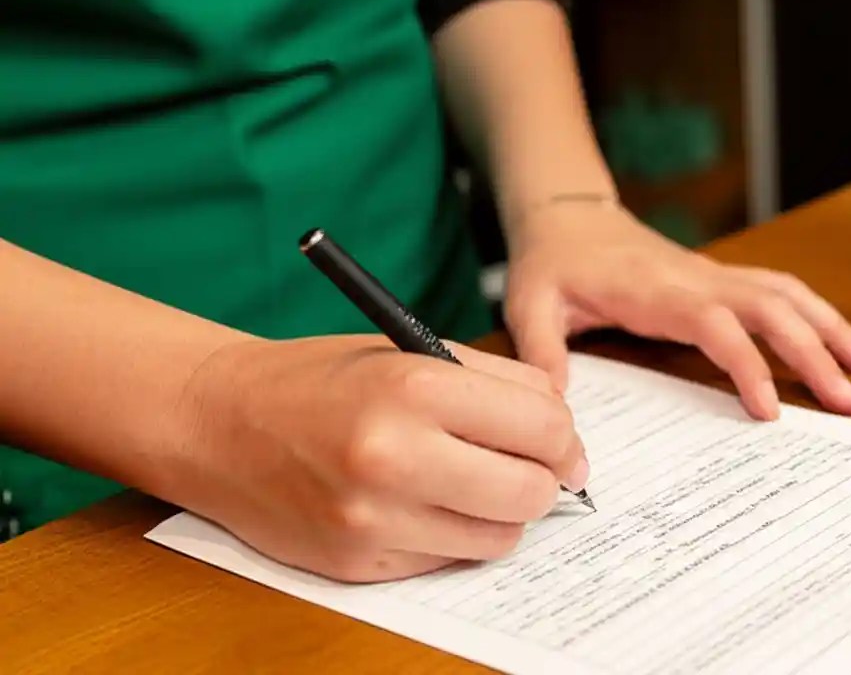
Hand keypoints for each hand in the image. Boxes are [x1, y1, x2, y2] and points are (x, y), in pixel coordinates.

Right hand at [174, 335, 587, 582]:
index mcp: (414, 387)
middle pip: (531, 492)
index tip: (560, 442)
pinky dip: (452, 536)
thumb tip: (565, 430)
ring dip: (500, 513)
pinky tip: (422, 504)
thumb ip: (498, 383)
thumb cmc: (322, 380)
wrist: (219, 422)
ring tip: (470, 483)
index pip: (542, 427)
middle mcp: (394, 457)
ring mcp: (374, 519)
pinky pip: (447, 560)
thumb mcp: (411, 352)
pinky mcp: (358, 563)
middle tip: (527, 467)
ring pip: (499, 538)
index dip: (564, 437)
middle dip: (543, 480)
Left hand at [503, 200, 850, 419]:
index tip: (768, 412)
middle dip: (816, 352)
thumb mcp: (530, 305)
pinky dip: (818, 314)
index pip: (716, 324)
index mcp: (657, 289)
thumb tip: (557, 406)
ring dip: (832, 329)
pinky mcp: (722, 279)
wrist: (567, 217)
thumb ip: (541, 352)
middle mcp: (698, 278)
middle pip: (773, 307)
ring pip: (789, 294)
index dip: (746, 365)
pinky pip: (781, 291)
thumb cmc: (553, 264)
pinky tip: (842, 341)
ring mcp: (716, 275)